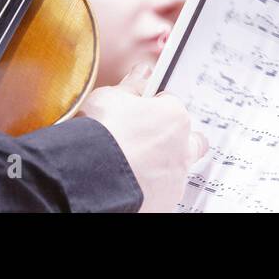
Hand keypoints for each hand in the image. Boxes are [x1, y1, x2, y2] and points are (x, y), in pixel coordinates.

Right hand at [77, 62, 207, 211]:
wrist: (88, 178)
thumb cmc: (100, 134)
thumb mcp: (110, 97)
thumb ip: (131, 86)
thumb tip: (142, 72)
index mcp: (174, 117)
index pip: (171, 105)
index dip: (153, 107)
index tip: (138, 112)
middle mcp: (182, 150)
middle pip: (190, 141)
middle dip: (174, 139)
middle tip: (146, 140)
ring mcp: (173, 182)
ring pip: (175, 170)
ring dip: (159, 166)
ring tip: (129, 166)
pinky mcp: (163, 205)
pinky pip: (160, 193)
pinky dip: (148, 189)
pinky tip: (126, 184)